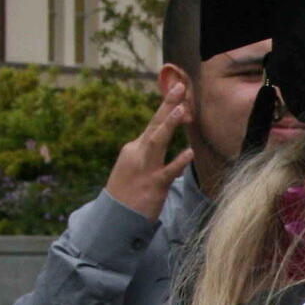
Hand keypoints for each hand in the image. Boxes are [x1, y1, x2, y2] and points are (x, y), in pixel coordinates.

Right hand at [106, 81, 194, 220]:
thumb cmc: (129, 191)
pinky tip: (190, 153)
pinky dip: (179, 161)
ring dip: (170, 124)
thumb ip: (151, 151)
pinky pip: (168, 171)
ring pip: (158, 142)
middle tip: (180, 86)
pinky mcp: (153, 186)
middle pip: (155, 124)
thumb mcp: (136, 165)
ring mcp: (145, 168)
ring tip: (183, 109)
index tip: (181, 91)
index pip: (154, 124)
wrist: (114, 217)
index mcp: (135, 148)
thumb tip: (163, 136)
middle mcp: (138, 153)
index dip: (169, 109)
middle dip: (168, 105)